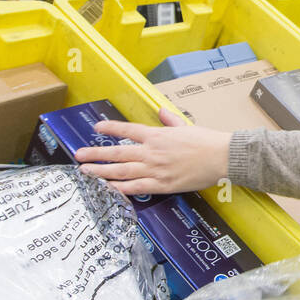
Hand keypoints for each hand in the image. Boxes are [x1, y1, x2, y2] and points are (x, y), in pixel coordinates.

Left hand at [74, 107, 231, 195]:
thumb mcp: (186, 125)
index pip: (127, 131)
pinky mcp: (162, 185)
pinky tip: (107, 189)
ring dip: (101, 171)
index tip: (97, 129)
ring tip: (86, 172)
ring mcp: (155, 169)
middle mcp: (151, 152)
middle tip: (79, 155)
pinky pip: (136, 187)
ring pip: (121, 171)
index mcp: (157, 135)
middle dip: (95, 154)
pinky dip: (120, 189)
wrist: (221, 156)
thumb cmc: (207, 140)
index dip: (110, 129)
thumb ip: (169, 120)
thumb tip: (160, 110)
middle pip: (117, 153)